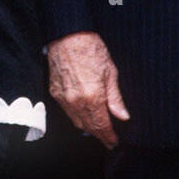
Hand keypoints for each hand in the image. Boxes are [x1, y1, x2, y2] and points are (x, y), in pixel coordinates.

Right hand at [46, 30, 129, 148]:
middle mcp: (76, 101)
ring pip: (76, 121)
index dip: (109, 136)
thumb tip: (123, 116)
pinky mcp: (55, 92)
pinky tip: (83, 115)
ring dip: (87, 127)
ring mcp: (64, 98)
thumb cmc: (90, 49)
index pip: (102, 125)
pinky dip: (76, 116)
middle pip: (88, 127)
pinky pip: (67, 111)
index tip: (114, 142)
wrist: (68, 35)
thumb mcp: (110, 72)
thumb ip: (115, 98)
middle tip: (108, 139)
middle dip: (99, 134)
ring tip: (97, 129)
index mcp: (93, 97)